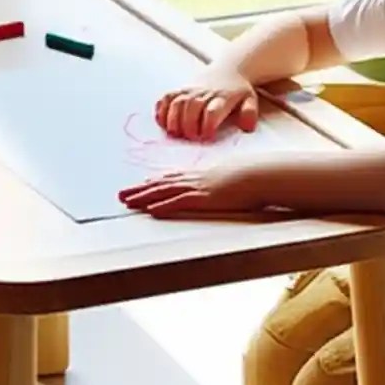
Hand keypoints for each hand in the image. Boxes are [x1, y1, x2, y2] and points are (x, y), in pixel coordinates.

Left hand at [118, 165, 263, 216]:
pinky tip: (151, 210)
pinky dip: (163, 206)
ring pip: (164, 192)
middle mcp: (196, 179)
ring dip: (144, 197)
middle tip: (122, 195)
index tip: (142, 185)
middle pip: (162, 184)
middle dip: (141, 190)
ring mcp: (199, 188)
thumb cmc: (254, 176)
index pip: (174, 177)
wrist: (262, 174)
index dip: (155, 182)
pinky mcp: (204, 199)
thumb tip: (227, 186)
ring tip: (127, 202)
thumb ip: (226, 182)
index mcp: (204, 174)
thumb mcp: (236, 177)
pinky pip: (179, 203)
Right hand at [155, 67, 259, 140]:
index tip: (207, 137)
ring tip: (174, 133)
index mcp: (223, 97)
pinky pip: (167, 97)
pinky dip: (161, 109)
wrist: (231, 68)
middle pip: (192, 107)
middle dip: (188, 124)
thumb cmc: (239, 90)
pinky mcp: (180, 88)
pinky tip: (162, 122)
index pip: (213, 110)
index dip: (208, 124)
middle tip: (189, 138)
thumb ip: (249, 113)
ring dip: (173, 119)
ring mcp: (191, 89)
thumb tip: (247, 128)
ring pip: (177, 102)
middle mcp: (205, 92)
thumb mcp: (250, 100)